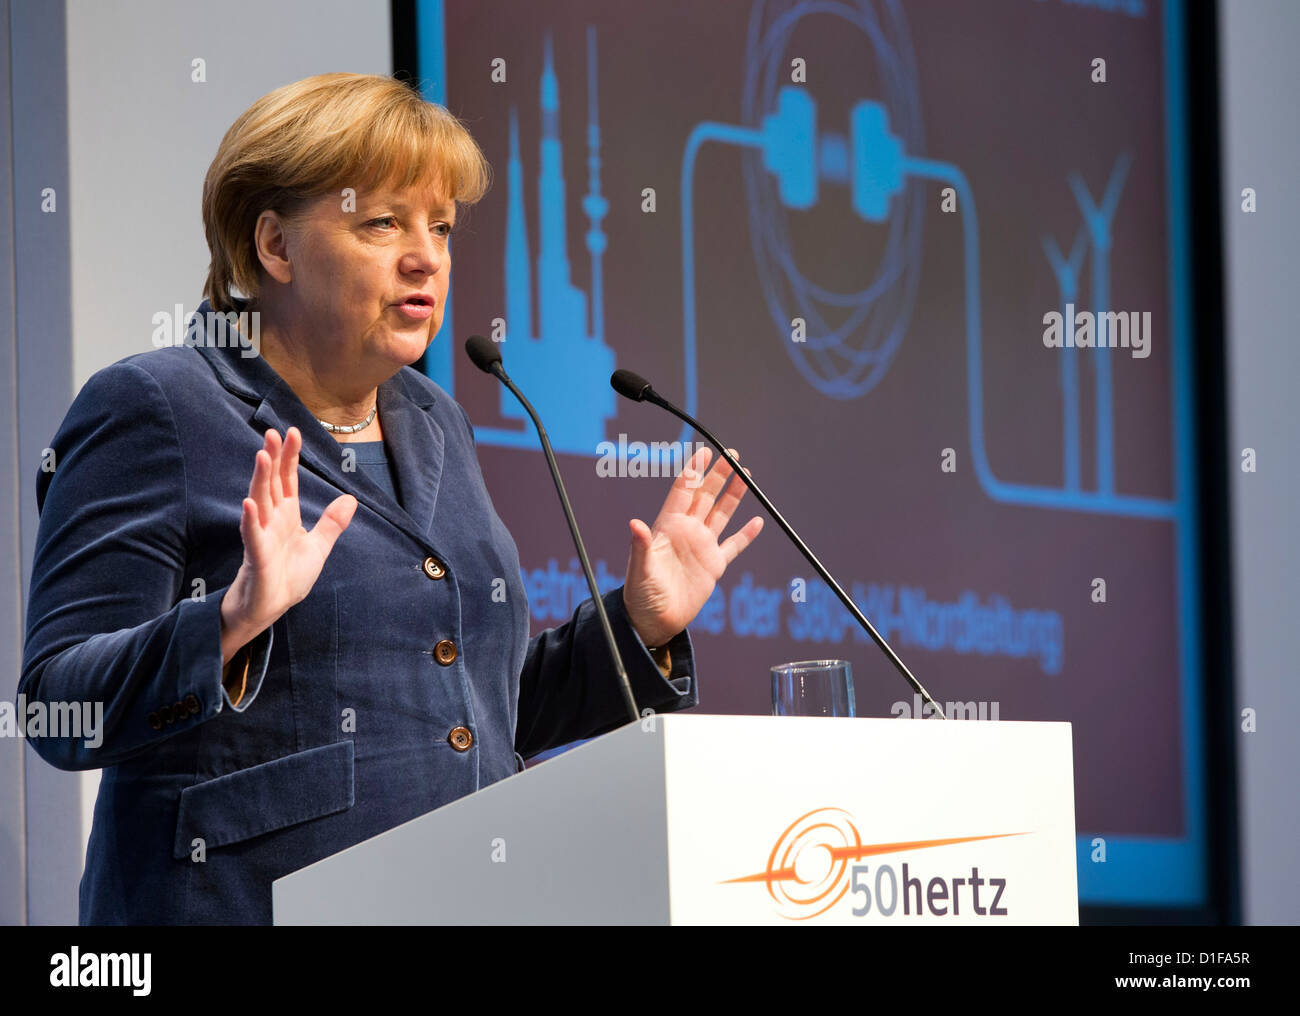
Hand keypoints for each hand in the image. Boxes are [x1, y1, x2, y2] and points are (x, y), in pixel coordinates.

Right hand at [219, 427, 355, 662]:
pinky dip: (251, 519)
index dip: (290, 457)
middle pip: (271, 483)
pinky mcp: (256, 557)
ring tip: (261, 454)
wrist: (270, 608)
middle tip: (273, 432)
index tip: (293, 432)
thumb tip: (350, 498)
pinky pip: (252, 535)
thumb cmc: (288, 577)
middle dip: (272, 458)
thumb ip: (331, 523)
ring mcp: (261, 537)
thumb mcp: (318, 547)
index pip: (287, 480)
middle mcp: (271, 520)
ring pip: (259, 501)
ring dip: (259, 478)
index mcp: (286, 515)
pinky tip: (249, 503)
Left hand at [623, 446, 763, 647]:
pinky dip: (746, 535)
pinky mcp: (713, 566)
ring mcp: (701, 547)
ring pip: (721, 514)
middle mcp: (686, 532)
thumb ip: (640, 546)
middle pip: (706, 496)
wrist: (653, 621)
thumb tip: (634, 523)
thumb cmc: (639, 594)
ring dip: (733, 496)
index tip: (704, 452)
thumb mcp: (639, 569)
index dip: (693, 472)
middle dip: (719, 475)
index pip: (683, 491)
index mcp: (667, 527)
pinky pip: (733, 546)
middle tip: (733, 455)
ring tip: (747, 476)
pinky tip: (757, 522)